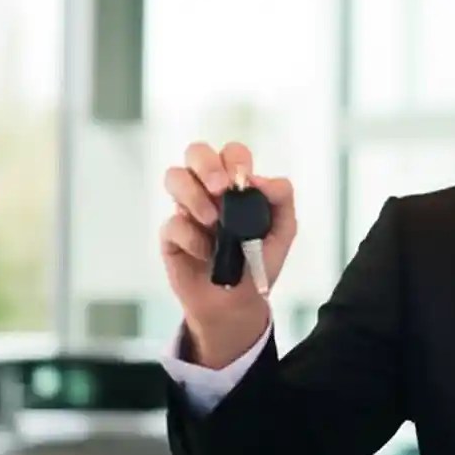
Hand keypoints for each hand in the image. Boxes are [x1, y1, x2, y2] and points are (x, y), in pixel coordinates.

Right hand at [160, 141, 296, 367]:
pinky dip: (192, 238)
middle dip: (206, 165)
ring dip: (194, 196)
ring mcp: (188, 210)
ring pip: (175, 177)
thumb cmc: (259, 260)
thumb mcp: (283, 230)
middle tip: (220, 188)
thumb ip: (281, 198)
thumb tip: (258, 179)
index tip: (241, 180)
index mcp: (238, 185)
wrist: (238, 301)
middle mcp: (209, 191)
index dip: (234, 159)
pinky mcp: (171, 235)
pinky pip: (171, 224)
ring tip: (213, 222)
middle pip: (196, 152)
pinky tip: (207, 252)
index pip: (231, 153)